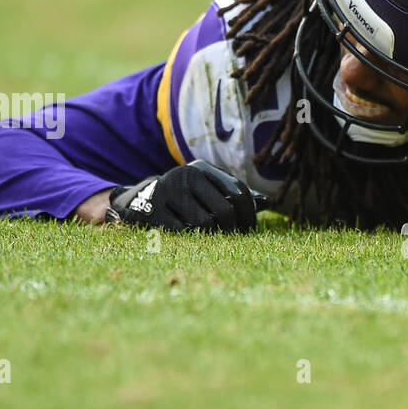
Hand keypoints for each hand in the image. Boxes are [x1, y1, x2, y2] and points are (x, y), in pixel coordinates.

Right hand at [105, 160, 261, 231]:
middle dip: (234, 230)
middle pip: (225, 210)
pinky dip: (191, 238)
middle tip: (235, 240)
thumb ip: (234, 195)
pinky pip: (185, 232)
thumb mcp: (207, 189)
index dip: (249, 215)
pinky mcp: (153, 210)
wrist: (140, 202)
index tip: (249, 231)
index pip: (238, 192)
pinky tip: (189, 235)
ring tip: (211, 237)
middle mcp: (185, 174)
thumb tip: (268, 202)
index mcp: (203, 168)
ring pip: (206, 224)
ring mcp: (168, 191)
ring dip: (212, 236)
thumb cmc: (185, 199)